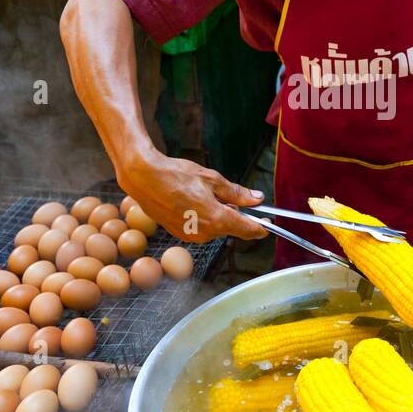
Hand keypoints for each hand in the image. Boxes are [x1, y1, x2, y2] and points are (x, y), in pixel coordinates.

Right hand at [117, 148, 267, 242]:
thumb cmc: (176, 175)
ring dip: (216, 214)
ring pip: (215, 227)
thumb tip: (256, 199)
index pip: (248, 230)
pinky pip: (201, 228)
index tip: (268, 223)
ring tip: (201, 193)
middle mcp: (205, 233)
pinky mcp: (180, 234)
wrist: (144, 179)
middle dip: (233, 213)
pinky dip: (202, 217)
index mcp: (217, 219)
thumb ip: (236, 193)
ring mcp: (191, 236)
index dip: (261, 227)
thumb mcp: (212, 179)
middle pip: (230, 227)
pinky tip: (191, 201)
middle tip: (222, 193)